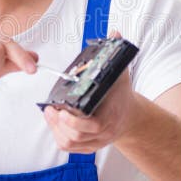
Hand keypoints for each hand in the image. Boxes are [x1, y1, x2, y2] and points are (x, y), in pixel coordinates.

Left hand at [43, 32, 141, 152]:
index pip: (91, 126)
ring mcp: (95, 142)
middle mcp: (103, 133)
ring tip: (50, 113)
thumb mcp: (121, 73)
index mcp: (110, 117)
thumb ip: (116, 55)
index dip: (73, 122)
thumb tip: (114, 33)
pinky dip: (59, 136)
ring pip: (70, 144)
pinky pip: (70, 147)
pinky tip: (54, 121)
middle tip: (50, 109)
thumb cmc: (122, 94)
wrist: (131, 117)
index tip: (62, 110)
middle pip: (76, 137)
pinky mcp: (88, 146)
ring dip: (56, 130)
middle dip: (59, 124)